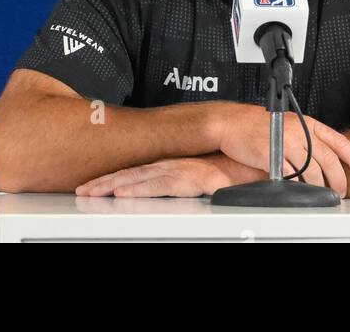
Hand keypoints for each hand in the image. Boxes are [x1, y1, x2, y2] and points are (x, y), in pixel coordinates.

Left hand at [76, 156, 230, 197]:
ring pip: (144, 178)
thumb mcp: (209, 177)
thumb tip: (168, 191)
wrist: (266, 157)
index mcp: (179, 164)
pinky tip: (125, 192)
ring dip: (117, 184)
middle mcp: (179, 164)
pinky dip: (143, 188)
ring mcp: (187, 170)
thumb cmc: (241, 167)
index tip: (95, 185)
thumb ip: (188, 182)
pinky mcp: (199, 179)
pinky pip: (165, 185)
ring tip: (94, 192)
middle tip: (83, 190)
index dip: (116, 177)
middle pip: (135, 173)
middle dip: (106, 181)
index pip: (141, 171)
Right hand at [213, 103, 349, 195]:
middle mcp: (301, 132)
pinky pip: (290, 175)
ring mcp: (287, 142)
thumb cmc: (260, 125)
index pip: (339, 141)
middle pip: (328, 159)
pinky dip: (298, 185)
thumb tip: (325, 158)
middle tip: (341, 191)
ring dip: (319, 186)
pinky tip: (301, 190)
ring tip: (322, 193)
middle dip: (338, 179)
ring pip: (312, 170)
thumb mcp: (291, 125)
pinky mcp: (272, 155)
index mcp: (309, 123)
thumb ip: (309, 138)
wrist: (234, 124)